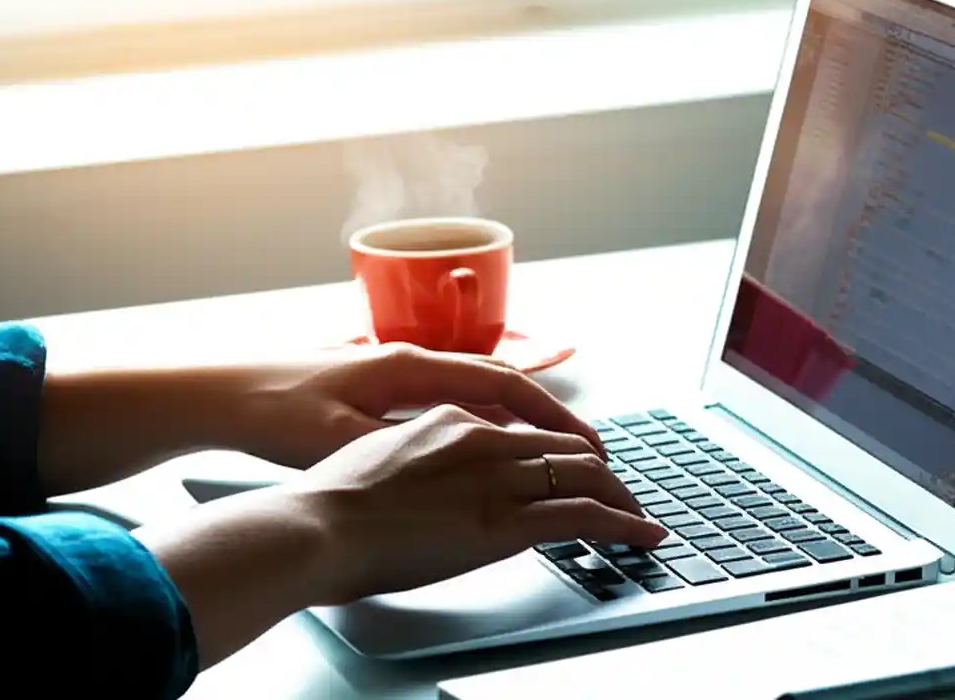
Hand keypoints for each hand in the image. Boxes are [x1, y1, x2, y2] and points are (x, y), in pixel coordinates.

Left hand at [224, 342, 605, 468]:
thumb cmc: (273, 413)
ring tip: (547, 452)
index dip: (551, 412)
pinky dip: (479, 418)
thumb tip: (468, 455)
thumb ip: (407, 445)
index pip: (502, 381)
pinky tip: (482, 446)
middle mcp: (409, 360)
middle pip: (498, 379)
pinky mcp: (375, 387)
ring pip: (474, 388)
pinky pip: (448, 399)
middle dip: (545, 413)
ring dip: (514, 415)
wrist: (217, 396)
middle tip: (584, 450)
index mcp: (409, 366)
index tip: (587, 442)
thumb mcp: (342, 438)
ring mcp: (393, 371)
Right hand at [291, 404, 666, 602]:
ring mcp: (496, 478)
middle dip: (603, 470)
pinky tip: (640, 535)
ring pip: (585, 474)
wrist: (314, 527)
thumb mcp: (375, 462)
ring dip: (621, 497)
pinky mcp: (506, 522)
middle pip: (566, 445)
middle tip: (621, 493)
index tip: (572, 466)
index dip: (558, 449)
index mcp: (449, 420)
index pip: (524, 431)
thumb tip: (430, 487)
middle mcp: (482, 438)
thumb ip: (416, 465)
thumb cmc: (326, 506)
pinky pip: (584, 515)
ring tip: (640, 517)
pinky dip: (623, 524)